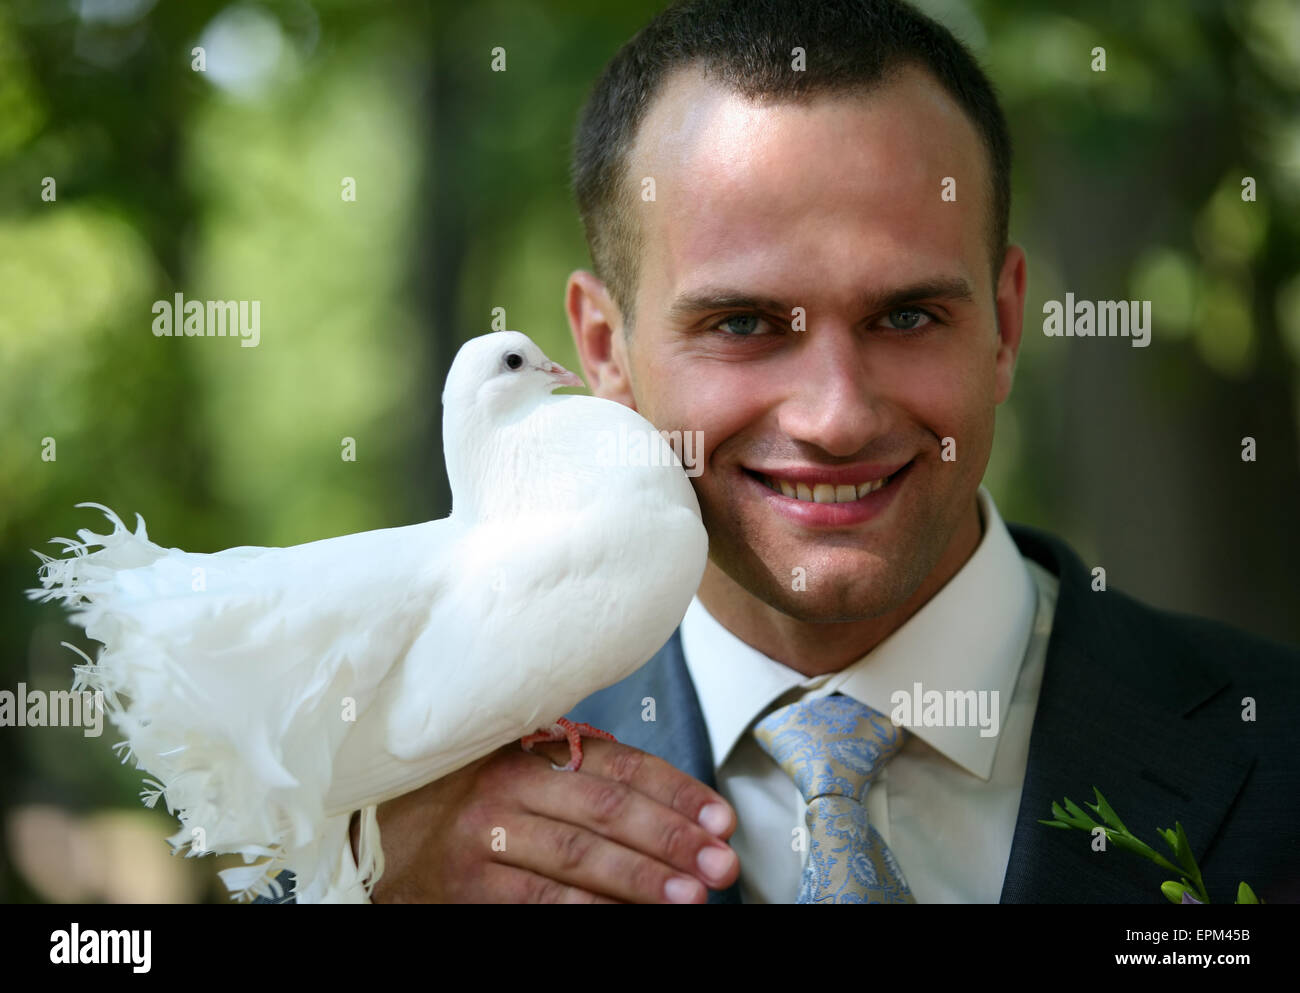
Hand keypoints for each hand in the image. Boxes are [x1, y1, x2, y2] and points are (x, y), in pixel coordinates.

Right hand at [351, 738, 738, 902]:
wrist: (366, 831)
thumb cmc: (458, 797)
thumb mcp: (511, 765)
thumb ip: (575, 772)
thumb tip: (664, 805)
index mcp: (527, 747)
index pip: (617, 765)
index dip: (675, 791)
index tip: (721, 820)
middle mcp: (507, 785)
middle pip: (605, 809)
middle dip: (671, 838)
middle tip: (721, 863)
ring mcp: (484, 838)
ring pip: (577, 858)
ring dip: (641, 880)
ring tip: (691, 897)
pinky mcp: (466, 890)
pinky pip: (538, 902)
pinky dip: (587, 912)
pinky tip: (627, 920)